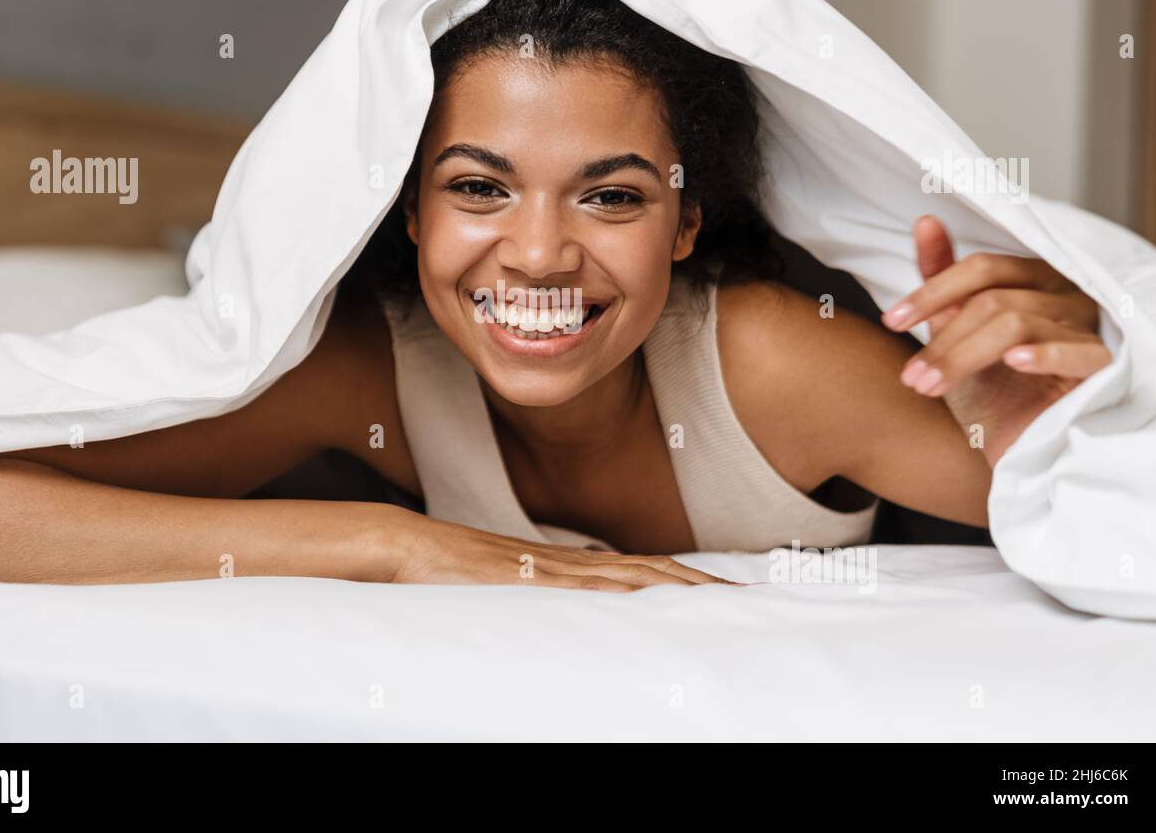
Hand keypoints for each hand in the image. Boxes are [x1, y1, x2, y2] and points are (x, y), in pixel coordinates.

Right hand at [389, 514, 740, 590]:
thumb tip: (580, 610)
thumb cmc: (454, 573)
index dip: (688, 580)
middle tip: (747, 596)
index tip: (726, 593)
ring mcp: (548, 569)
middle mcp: (569, 563)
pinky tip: (644, 597)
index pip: (644, 571)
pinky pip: (578, 585)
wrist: (409, 546)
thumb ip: (547, 597)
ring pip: (627, 574)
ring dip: (675, 584)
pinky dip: (616, 590)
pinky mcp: (524, 578)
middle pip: (650, 569)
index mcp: (570, 566)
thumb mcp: (513, 591)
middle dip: (700, 583)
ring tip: (717, 596)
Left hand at [880, 215, 1111, 465]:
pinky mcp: (1102, 364)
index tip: (891, 322)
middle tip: (911, 377)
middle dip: (943, 340)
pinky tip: (1013, 362)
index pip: (982, 268)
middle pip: (993, 299)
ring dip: (961, 358)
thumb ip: (942, 279)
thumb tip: (925, 222)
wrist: (1019, 448)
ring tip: (927, 387)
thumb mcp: (955, 331)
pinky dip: (1043, 353)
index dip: (932, 293)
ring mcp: (1086, 326)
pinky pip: (1076, 351)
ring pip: (1015, 323)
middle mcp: (1063, 294)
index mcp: (1032, 278)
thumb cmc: (992, 388)